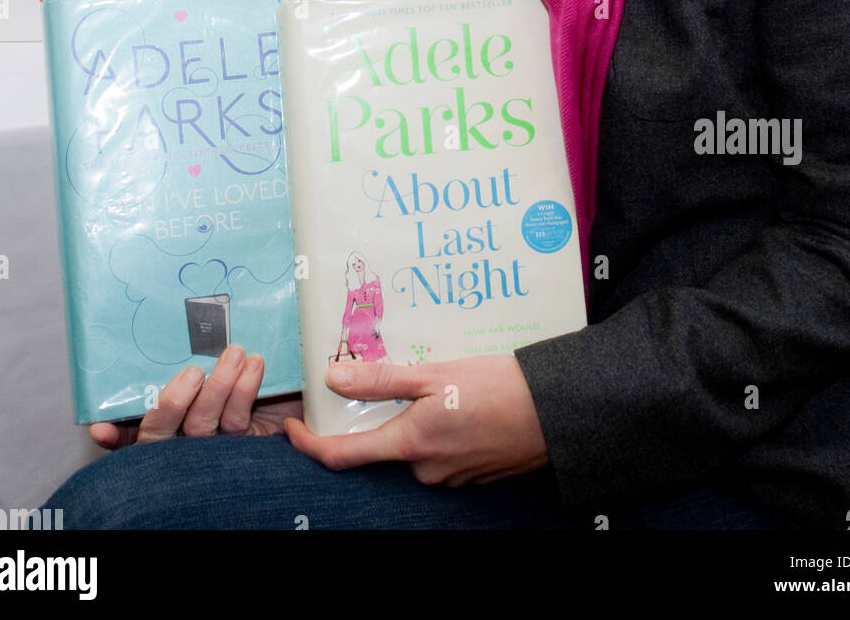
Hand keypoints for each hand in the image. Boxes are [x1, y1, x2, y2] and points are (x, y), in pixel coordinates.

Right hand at [89, 344, 303, 449]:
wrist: (294, 394)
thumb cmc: (244, 370)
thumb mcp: (211, 358)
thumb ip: (190, 346)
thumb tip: (176, 308)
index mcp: (167, 424)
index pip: (131, 432)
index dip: (114, 434)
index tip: (101, 428)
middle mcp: (183, 440)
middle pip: (160, 434)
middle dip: (172, 404)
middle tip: (193, 372)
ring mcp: (212, 446)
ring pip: (202, 425)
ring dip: (218, 387)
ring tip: (236, 353)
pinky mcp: (244, 446)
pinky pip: (238, 421)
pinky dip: (244, 392)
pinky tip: (253, 366)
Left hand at [283, 354, 547, 486]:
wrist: (556, 413)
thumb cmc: (498, 388)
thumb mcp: (436, 374)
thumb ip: (383, 380)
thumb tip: (334, 379)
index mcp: (410, 444)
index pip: (344, 455)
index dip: (310, 445)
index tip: (292, 428)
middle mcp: (426, 470)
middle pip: (385, 445)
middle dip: (383, 415)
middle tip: (395, 376)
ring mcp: (451, 476)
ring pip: (417, 446)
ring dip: (417, 419)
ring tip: (439, 382)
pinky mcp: (474, 474)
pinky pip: (444, 451)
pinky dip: (443, 428)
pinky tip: (463, 402)